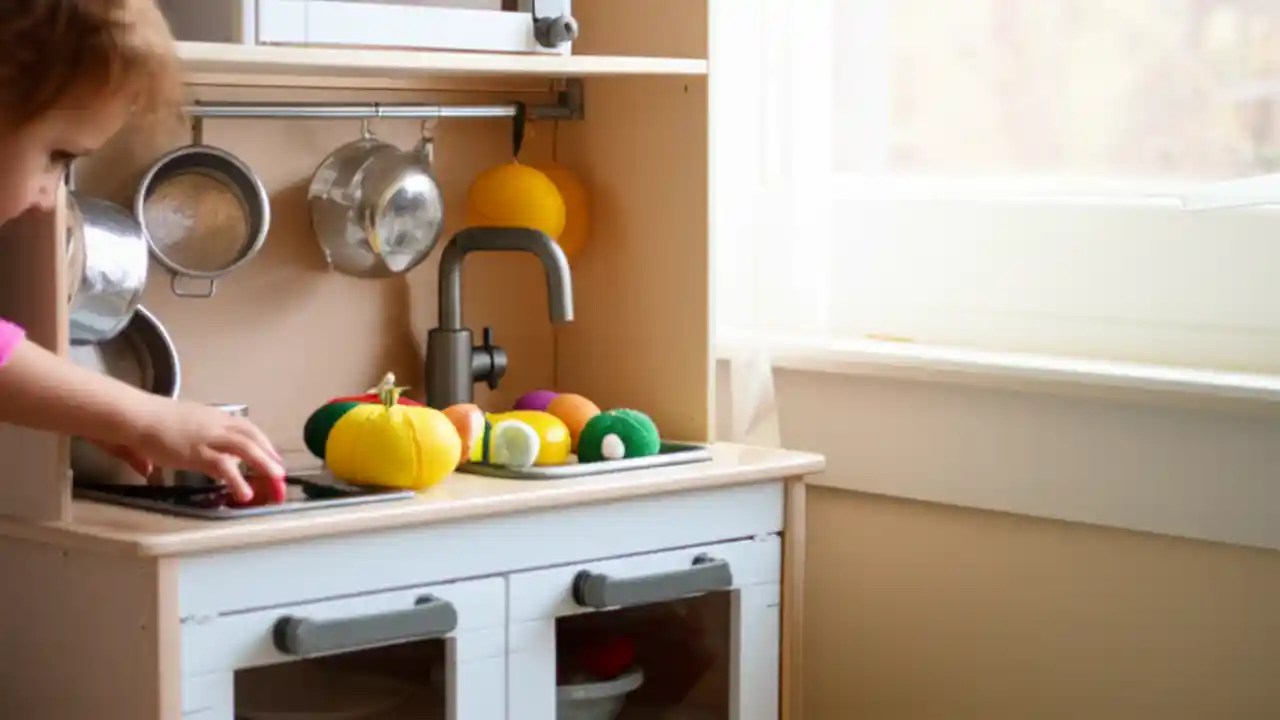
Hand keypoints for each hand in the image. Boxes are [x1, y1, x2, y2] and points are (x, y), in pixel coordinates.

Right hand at [121, 397, 284, 502]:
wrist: (134, 416)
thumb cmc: (142, 422)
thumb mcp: (163, 431)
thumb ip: (164, 448)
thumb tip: (147, 468)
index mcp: (210, 416)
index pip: (243, 425)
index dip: (258, 439)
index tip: (269, 451)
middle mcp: (215, 423)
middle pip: (251, 434)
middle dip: (268, 451)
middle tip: (279, 468)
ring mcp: (208, 437)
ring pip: (246, 448)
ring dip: (263, 463)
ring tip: (276, 479)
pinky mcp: (199, 452)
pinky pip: (225, 467)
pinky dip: (238, 480)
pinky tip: (244, 494)